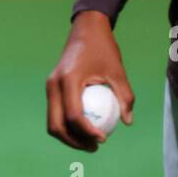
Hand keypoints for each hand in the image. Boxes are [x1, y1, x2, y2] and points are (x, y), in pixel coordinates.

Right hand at [46, 10, 134, 151]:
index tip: (103, 139)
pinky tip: (86, 129)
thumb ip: (124, 96)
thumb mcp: (118, 71)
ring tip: (90, 142)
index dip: (87, 132)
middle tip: (95, 147)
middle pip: (56, 125)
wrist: (86, 29)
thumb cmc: (103, 48)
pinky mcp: (52, 88)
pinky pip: (55, 114)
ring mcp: (50, 86)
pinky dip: (67, 126)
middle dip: (74, 141)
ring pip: (53, 122)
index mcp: (68, 79)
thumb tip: (127, 121)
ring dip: (69, 137)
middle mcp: (54, 84)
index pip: (74, 115)